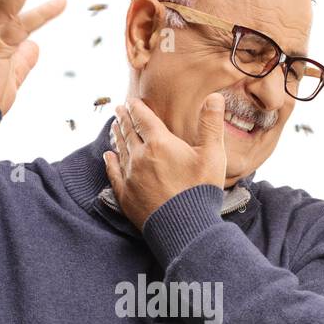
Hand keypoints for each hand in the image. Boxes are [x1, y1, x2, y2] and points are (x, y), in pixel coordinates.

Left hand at [102, 94, 226, 230]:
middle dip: (124, 119)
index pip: (144, 118)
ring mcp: (131, 176)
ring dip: (117, 136)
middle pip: (129, 132)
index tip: (131, 101)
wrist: (185, 228)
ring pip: (120, 150)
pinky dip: (110, 162)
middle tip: (119, 110)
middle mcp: (140, 156)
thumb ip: (211, 124)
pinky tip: (108, 156)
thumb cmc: (201, 191)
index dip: (136, 107)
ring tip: (114, 127)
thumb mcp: (213, 155)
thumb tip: (215, 96)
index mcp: (160, 143)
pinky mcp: (126, 195)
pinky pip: (114, 174)